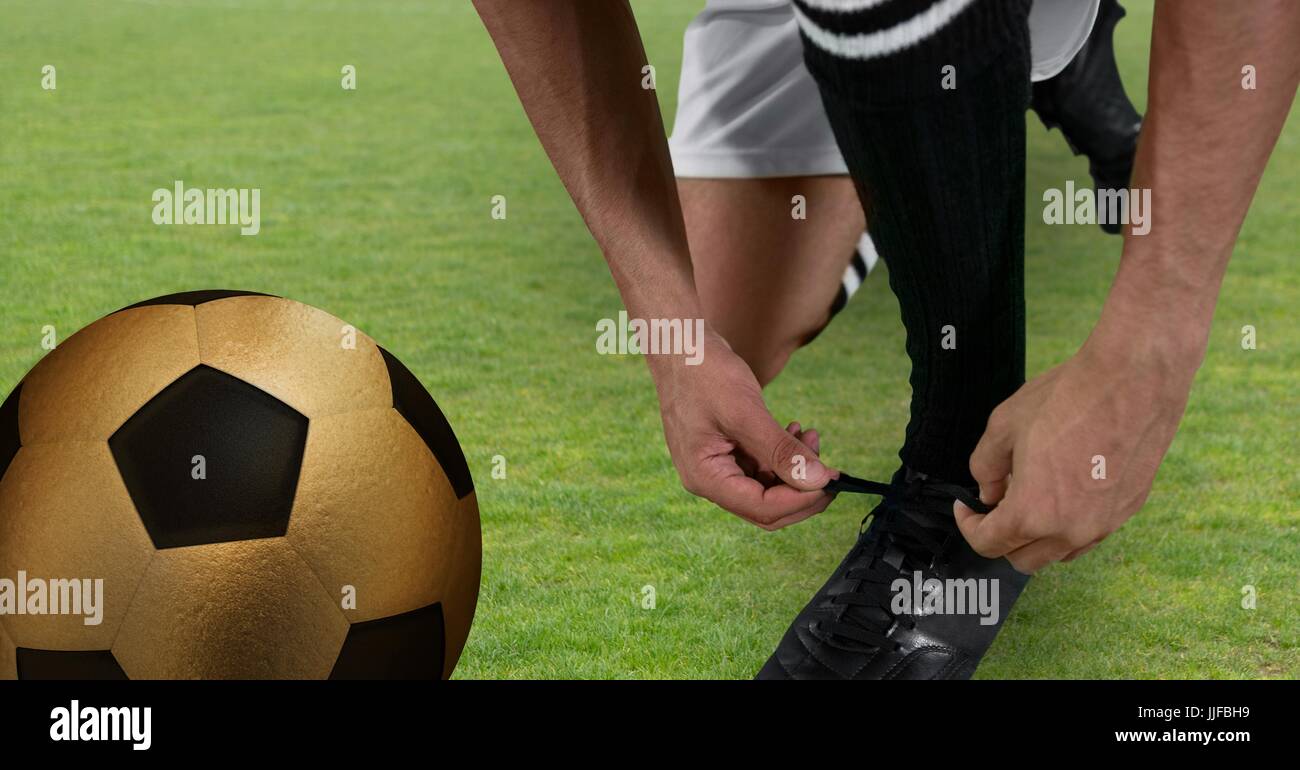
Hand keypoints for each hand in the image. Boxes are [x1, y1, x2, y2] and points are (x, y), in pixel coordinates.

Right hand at [651, 327, 834, 529]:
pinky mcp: (727, 452)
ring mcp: (718, 467)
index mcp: (705, 477)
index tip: (831, 479)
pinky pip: (762, 467)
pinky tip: (795, 431)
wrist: (680, 345)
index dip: (800, 499)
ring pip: (768, 488)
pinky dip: (783, 456)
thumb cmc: (703, 373)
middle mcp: (710, 479)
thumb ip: (780, 450)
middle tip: (832, 469)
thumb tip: (818, 480)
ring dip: (795, 470)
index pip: (761, 508)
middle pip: (766, 508)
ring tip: (811, 437)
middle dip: (802, 491)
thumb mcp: (745, 411)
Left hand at [953, 334, 1196, 572]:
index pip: (988, 544)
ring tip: (1033, 496)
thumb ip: (985, 468)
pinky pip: (1090, 534)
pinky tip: (1065, 491)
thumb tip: (989, 494)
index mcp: (1032, 513)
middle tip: (997, 503)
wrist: (1132, 381)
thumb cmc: (1066, 400)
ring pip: (1059, 552)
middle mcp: (1070, 530)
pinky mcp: (1128, 510)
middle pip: (1023, 559)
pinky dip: (1070, 525)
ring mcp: (1104, 524)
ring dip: (1038, 536)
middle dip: (1002, 537)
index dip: (969, 525)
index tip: (966, 507)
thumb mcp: (1003, 427)